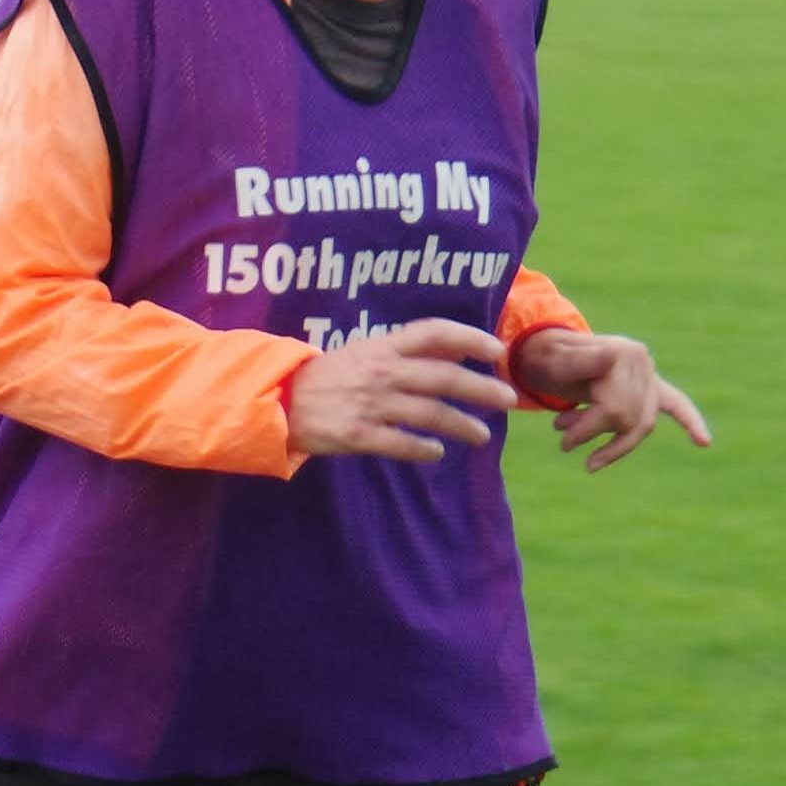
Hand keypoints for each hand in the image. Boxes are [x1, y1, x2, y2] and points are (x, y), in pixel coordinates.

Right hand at [282, 318, 514, 463]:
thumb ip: (405, 352)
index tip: (497, 350)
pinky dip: (424, 450)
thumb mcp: (364, 352)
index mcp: (383, 346)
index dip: (470, 338)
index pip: (435, 333)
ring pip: (430, 414)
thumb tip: (454, 354)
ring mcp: (371, 404)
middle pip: (444, 377)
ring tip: (481, 435)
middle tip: (507, 398)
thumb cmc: (327, 376)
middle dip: (482, 388)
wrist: (277, 401)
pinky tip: (437, 453)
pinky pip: (401, 444)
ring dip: (462, 424)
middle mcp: (381, 372)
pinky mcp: (358, 434)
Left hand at [511, 327, 710, 467]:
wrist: (548, 354)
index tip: (560, 432)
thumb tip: (614, 353)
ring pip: (642, 423)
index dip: (588, 426)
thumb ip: (583, 361)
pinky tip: (705, 442)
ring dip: (613, 442)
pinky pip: (676, 405)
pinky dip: (690, 421)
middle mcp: (642, 361)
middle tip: (562, 439)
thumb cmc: (548, 360)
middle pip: (631, 417)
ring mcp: (648, 374)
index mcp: (624, 353)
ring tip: (573, 442)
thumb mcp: (557, 362)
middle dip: (595, 433)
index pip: (615, 406)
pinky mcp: (650, 387)